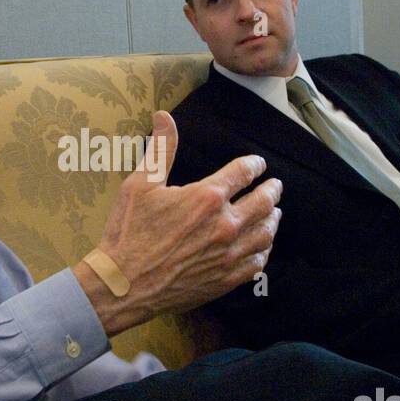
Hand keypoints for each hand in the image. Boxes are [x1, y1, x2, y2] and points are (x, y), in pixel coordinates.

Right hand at [74, 110, 282, 336]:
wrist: (124, 284)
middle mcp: (225, 224)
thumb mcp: (140, 184)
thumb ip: (161, 149)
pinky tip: (262, 246)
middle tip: (275, 185)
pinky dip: (264, 251)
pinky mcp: (226, 279)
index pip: (243, 172)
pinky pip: (257, 263)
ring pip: (265, 232)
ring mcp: (229, 254)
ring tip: (275, 212)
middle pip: (263, 201)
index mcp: (207, 197)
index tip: (258, 164)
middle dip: (272, 190)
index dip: (254, 165)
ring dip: (273, 218)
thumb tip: (163, 116)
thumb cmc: (128, 232)